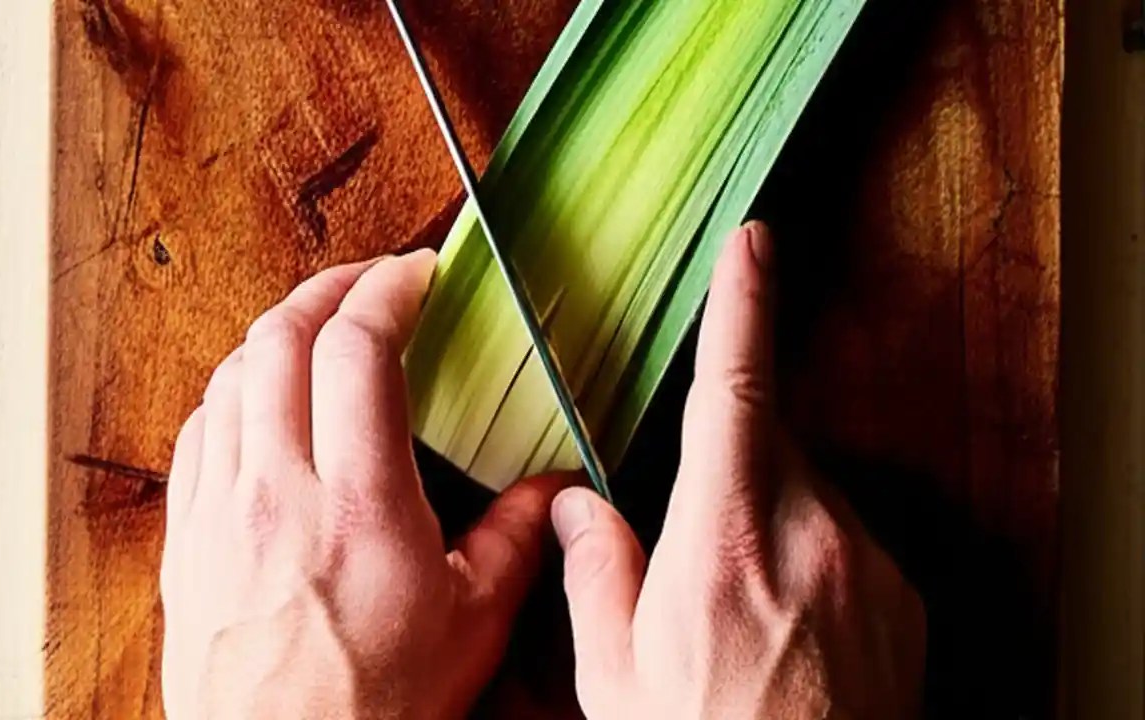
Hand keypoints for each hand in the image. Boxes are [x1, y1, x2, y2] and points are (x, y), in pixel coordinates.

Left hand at [160, 251, 566, 718]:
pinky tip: (259, 401)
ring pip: (229, 375)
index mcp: (358, 503)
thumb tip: (556, 487)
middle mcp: (276, 490)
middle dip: (327, 288)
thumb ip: (518, 539)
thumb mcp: (474, 625)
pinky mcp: (187, 539)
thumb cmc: (375, 709)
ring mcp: (219, 511)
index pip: (358, 349)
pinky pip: (197, 431)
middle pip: (279, 338)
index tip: (417, 274)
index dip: (387, 290)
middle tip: (367, 282)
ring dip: (276, 334)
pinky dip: (231, 390)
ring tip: (317, 330)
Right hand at [551, 223, 925, 717]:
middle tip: (692, 551)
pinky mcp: (899, 597)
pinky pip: (845, 543)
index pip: (734, 390)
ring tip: (739, 615)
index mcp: (725, 538)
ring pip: (806, 496)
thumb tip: (575, 510)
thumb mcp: (617, 675)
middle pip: (768, 446)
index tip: (750, 243)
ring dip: (766, 523)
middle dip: (727, 469)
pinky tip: (785, 632)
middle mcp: (809, 534)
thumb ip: (595, 572)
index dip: (742, 305)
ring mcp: (866, 565)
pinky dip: (809, 561)